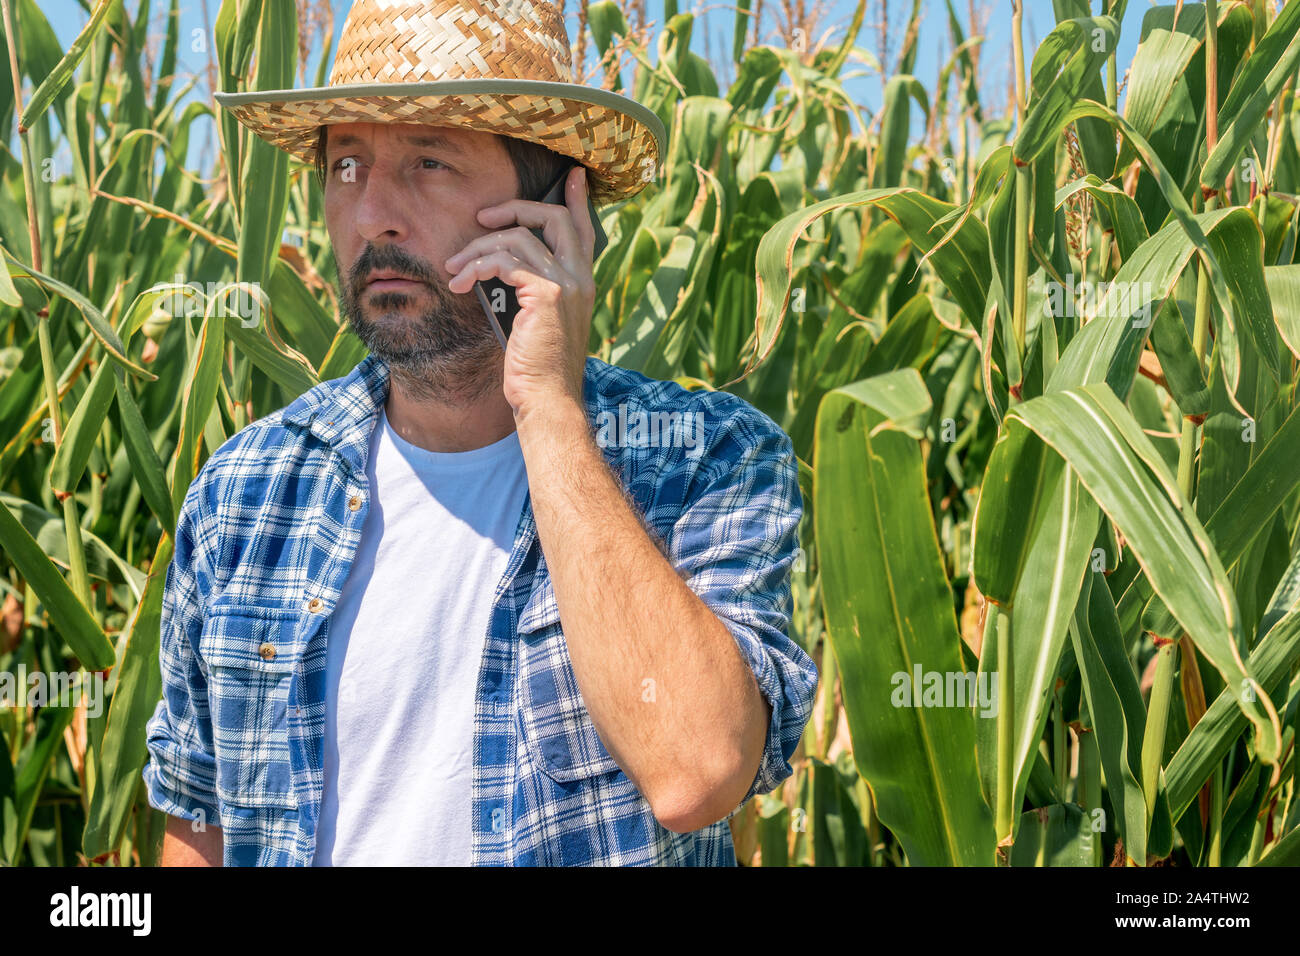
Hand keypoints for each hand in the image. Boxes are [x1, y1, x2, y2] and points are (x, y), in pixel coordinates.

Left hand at [444, 165, 595, 417]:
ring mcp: (567, 284)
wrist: (548, 401)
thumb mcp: (539, 323)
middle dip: (514, 208)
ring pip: (519, 237)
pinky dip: (476, 266)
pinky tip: (460, 283)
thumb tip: (504, 270)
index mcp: (582, 283)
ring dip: (477, 247)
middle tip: (481, 217)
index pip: (584, 230)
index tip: (571, 174)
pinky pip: (505, 260)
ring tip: (454, 267)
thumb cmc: (537, 370)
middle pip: (553, 218)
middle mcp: (581, 278)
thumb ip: (533, 292)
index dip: (577, 200)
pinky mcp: (547, 294)